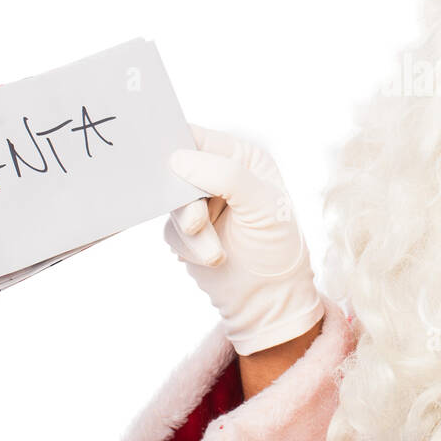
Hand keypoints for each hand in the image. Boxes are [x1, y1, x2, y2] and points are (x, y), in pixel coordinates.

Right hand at [165, 126, 323, 355]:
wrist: (268, 300)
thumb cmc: (276, 248)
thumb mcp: (262, 206)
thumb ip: (226, 176)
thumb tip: (178, 158)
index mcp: (243, 158)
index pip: (199, 139)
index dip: (175, 147)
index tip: (164, 166)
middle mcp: (220, 175)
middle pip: (176, 171)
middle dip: (186, 203)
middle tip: (196, 223)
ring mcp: (202, 202)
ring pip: (171, 205)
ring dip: (192, 233)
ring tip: (216, 253)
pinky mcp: (189, 229)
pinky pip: (170, 231)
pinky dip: (188, 247)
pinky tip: (213, 258)